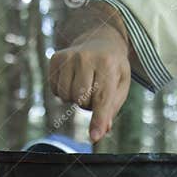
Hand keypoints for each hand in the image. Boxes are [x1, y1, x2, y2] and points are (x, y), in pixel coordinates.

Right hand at [50, 27, 130, 142]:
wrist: (100, 40)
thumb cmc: (113, 69)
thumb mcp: (120, 86)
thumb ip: (111, 109)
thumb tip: (102, 130)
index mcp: (108, 64)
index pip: (102, 99)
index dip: (98, 119)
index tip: (94, 137)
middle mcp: (86, 57)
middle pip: (81, 101)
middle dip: (88, 104)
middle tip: (95, 90)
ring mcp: (68, 56)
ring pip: (66, 96)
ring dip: (75, 98)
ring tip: (84, 84)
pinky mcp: (55, 58)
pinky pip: (56, 90)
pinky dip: (64, 91)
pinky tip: (73, 79)